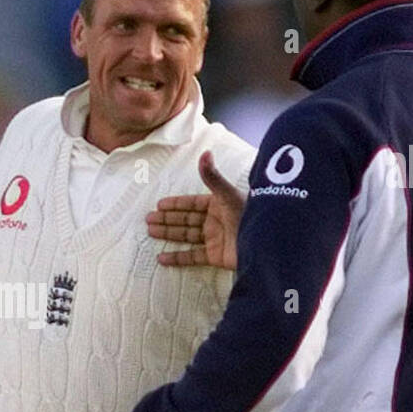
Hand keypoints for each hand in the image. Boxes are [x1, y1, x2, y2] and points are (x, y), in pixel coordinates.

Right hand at [145, 149, 244, 269]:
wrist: (264, 242)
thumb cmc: (249, 215)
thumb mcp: (228, 194)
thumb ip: (213, 177)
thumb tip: (204, 153)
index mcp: (217, 205)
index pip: (191, 203)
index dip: (175, 204)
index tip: (159, 204)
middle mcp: (214, 221)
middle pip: (185, 219)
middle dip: (167, 219)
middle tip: (148, 219)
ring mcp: (214, 239)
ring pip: (186, 236)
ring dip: (168, 234)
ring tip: (150, 232)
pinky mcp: (215, 256)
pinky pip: (192, 257)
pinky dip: (177, 258)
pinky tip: (162, 258)